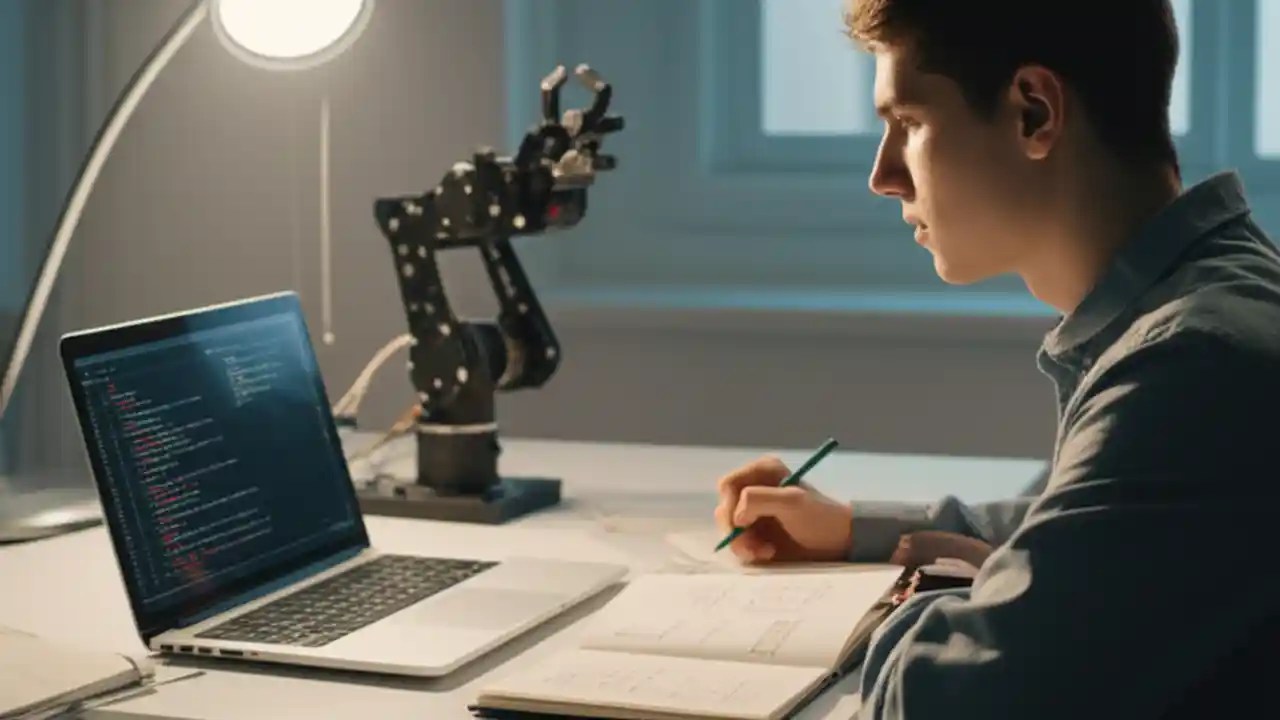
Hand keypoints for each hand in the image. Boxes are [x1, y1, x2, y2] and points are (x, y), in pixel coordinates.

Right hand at [714, 455, 853, 563]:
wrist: (840, 543)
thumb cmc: (820, 518)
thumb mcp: (792, 502)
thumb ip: (758, 499)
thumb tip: (736, 515)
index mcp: (762, 472)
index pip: (728, 486)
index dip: (730, 506)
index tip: (742, 525)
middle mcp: (754, 488)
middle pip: (725, 508)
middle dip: (736, 530)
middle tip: (752, 546)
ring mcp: (754, 511)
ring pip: (729, 528)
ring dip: (743, 544)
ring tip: (765, 552)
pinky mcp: (756, 532)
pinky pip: (738, 541)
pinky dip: (748, 551)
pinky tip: (768, 553)